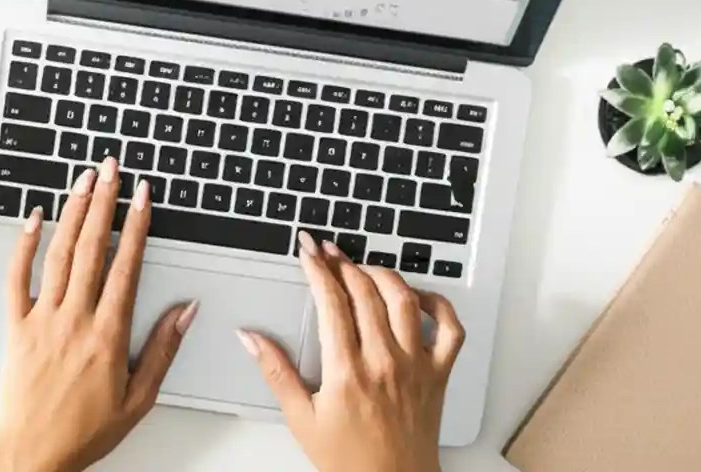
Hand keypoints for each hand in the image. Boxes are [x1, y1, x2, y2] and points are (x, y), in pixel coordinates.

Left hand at [0, 158, 197, 471]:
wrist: (32, 453)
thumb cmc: (85, 431)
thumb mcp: (139, 398)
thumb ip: (163, 349)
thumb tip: (185, 310)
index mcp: (108, 334)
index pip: (126, 266)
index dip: (136, 226)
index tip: (142, 196)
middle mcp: (74, 319)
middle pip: (91, 248)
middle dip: (103, 202)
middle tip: (112, 169)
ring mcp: (42, 319)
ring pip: (58, 254)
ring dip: (72, 212)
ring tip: (83, 180)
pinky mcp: (16, 326)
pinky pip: (17, 277)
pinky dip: (24, 245)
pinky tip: (34, 218)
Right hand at [238, 233, 464, 471]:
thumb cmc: (348, 460)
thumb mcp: (301, 418)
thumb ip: (275, 372)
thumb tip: (250, 338)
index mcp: (347, 371)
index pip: (331, 302)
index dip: (317, 269)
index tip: (308, 251)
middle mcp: (384, 361)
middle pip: (365, 292)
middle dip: (343, 262)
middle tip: (328, 251)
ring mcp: (416, 364)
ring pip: (404, 299)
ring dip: (381, 274)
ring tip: (363, 268)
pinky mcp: (438, 373)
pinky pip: (449, 327)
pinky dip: (436, 303)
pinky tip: (416, 297)